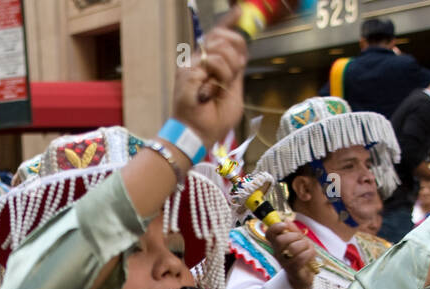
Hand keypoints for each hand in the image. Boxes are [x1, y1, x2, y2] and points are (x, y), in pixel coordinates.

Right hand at [171, 8, 246, 150]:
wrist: (198, 135)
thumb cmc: (213, 120)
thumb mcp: (234, 92)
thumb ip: (236, 72)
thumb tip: (240, 55)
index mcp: (208, 66)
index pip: (218, 37)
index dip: (228, 23)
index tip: (238, 11)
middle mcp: (198, 61)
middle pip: (222, 36)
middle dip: (236, 51)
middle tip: (232, 75)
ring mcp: (192, 64)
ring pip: (220, 47)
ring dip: (229, 69)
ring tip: (220, 88)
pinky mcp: (188, 70)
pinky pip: (214, 61)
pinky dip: (222, 76)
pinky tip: (214, 90)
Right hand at [266, 221, 315, 288]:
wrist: (302, 279)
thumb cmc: (301, 258)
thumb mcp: (299, 242)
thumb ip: (293, 231)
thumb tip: (287, 220)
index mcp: (278, 245)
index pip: (269, 234)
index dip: (275, 227)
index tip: (285, 226)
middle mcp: (278, 253)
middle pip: (280, 240)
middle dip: (295, 236)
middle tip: (302, 240)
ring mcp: (285, 262)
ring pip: (293, 248)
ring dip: (305, 245)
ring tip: (308, 248)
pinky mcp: (293, 270)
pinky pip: (300, 258)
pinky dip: (309, 253)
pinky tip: (311, 255)